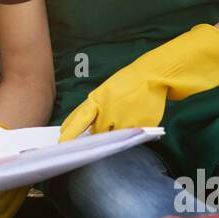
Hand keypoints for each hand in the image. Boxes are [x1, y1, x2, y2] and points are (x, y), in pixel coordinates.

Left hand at [59, 24, 218, 140]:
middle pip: (95, 133)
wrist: (158, 75)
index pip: (78, 119)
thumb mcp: (111, 89)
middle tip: (86, 142)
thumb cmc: (133, 82)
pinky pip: (129, 137)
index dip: (69, 132)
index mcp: (98, 98)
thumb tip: (89, 124)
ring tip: (119, 124)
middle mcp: (108, 110)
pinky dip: (129, 135)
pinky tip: (133, 125)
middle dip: (93, 138)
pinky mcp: (137, 126)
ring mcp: (123, 119)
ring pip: (112, 137)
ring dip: (113, 135)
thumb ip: (99, 107)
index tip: (61, 142)